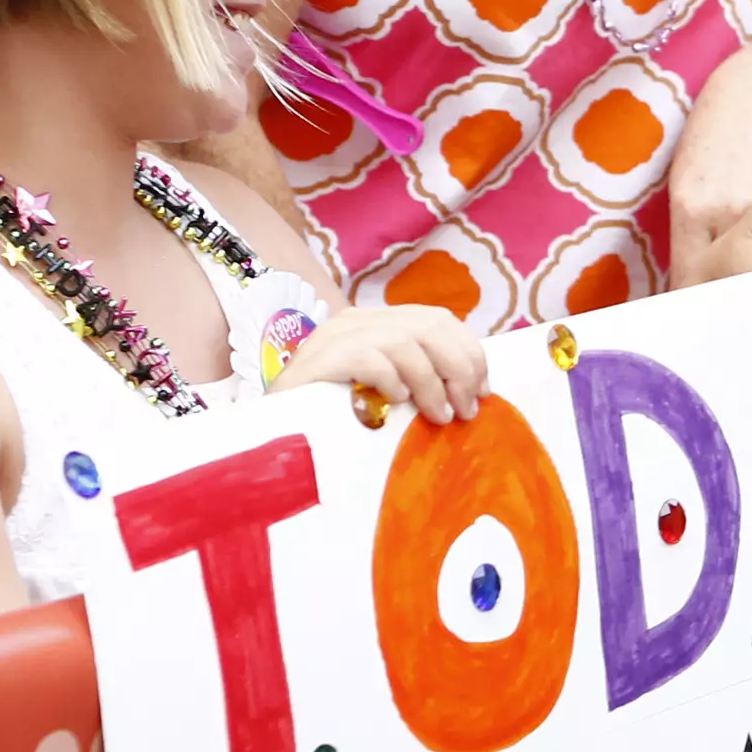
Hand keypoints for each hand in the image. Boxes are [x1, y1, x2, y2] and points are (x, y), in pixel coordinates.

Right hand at [280, 306, 488, 426]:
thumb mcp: (381, 394)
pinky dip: (391, 380)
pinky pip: (370, 357)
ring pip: (406, 341)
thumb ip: (415, 379)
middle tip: (467, 409)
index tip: (484, 390)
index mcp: (375, 323)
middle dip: (459, 367)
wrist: (267, 432)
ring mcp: (335, 336)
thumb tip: (469, 393)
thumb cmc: (329, 419)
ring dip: (432, 382)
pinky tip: (395, 403)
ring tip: (440, 416)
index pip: (438, 319)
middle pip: (429, 325)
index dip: (469, 352)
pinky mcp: (318, 358)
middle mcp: (356, 321)